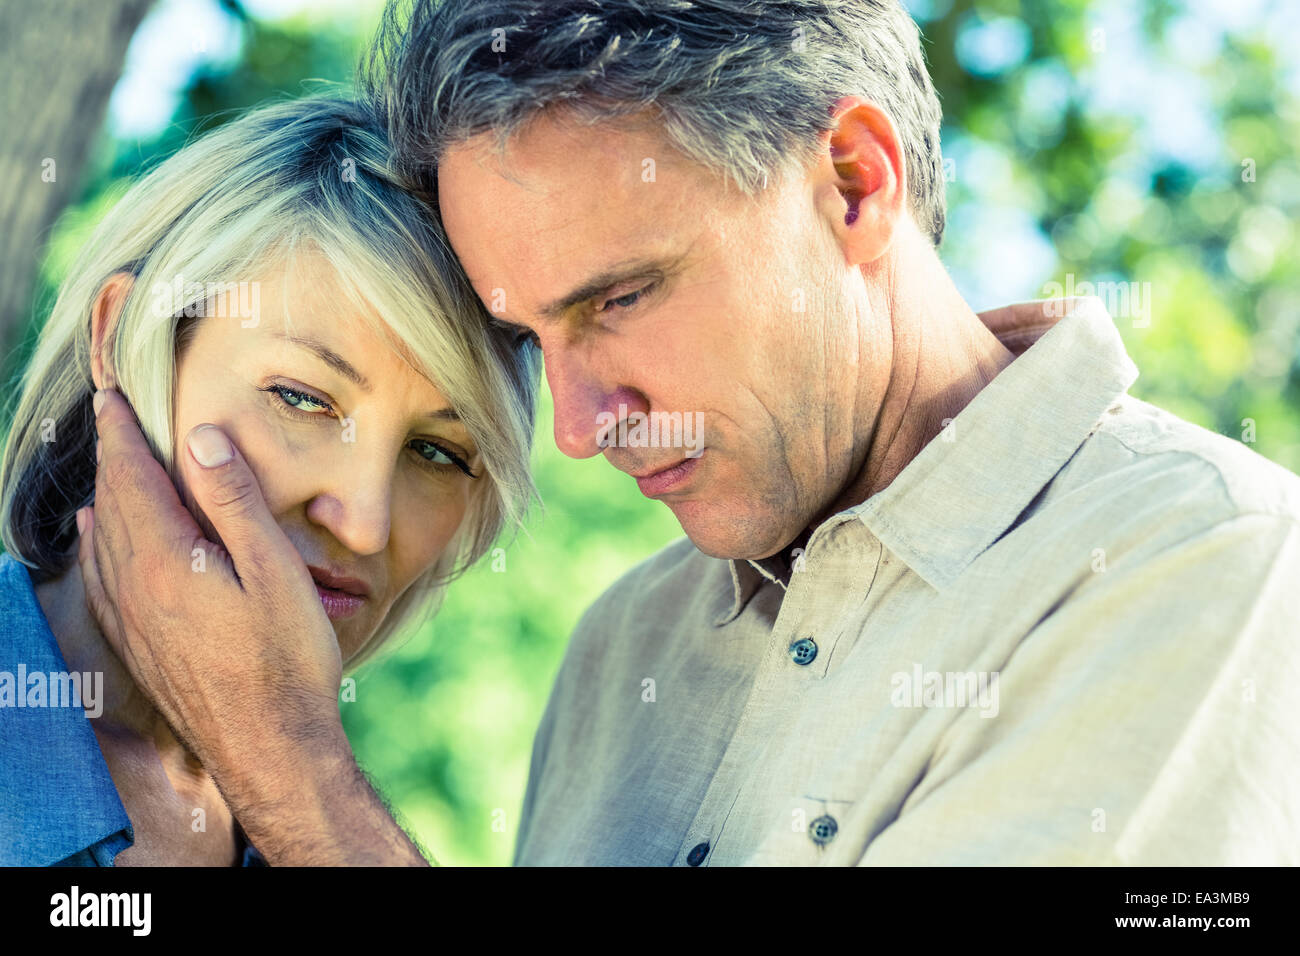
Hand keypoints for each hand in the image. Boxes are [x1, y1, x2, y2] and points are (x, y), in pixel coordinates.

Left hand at [77, 388, 341, 778]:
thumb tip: (201, 439)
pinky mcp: (138, 648)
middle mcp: (134, 589)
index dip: (121, 434)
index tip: (112, 397)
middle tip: (113, 418)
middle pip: (111, 505)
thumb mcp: (275, 570)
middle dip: (112, 457)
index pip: (131, 479)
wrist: (271, 748)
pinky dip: (96, 545)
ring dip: (105, 497)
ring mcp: (131, 623)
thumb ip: (234, 502)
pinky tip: (96, 540)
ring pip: (101, 542)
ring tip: (111, 466)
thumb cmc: (286, 660)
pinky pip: (100, 579)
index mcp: (165, 562)